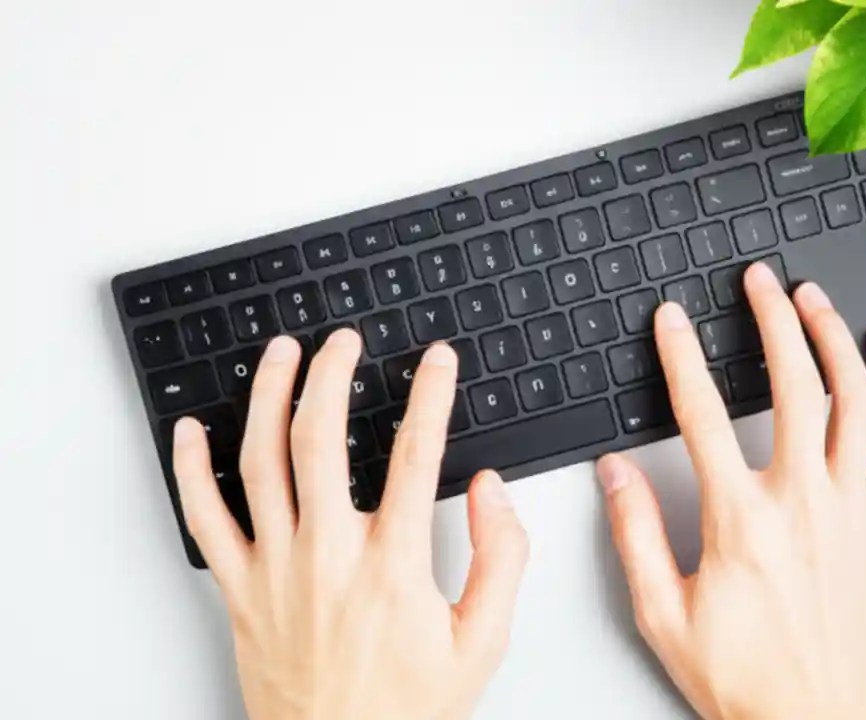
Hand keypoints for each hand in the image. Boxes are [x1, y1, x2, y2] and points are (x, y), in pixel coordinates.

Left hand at [172, 331, 528, 719]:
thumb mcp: (482, 644)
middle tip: (344, 342)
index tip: (437, 360)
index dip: (430, 396)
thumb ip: (501, 560)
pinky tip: (192, 431)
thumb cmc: (406, 710)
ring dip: (268, 397)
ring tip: (281, 355)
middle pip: (321, 440)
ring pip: (260, 462)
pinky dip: (190, 468)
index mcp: (393, 566)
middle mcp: (328, 556)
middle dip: (332, 375)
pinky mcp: (239, 590)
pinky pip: (203, 517)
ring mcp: (275, 569)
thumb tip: (493, 494)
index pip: (416, 457)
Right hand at [598, 263, 865, 719]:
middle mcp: (803, 502)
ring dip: (833, 338)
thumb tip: (614, 474)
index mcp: (742, 522)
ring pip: (853, 399)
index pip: (702, 415)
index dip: (681, 357)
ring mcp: (850, 506)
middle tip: (758, 281)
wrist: (817, 719)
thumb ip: (636, 535)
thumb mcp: (664, 614)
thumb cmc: (746, 678)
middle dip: (774, 318)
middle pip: (794, 385)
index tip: (670, 320)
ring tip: (813, 298)